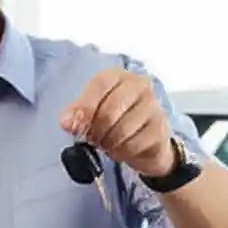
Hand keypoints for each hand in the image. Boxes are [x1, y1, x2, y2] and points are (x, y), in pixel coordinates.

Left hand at [60, 67, 174, 177]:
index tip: (72, 127)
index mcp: (117, 76)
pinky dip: (121, 152)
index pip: (100, 85)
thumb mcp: (91, 112)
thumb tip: (67, 122)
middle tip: (92, 139)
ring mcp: (153, 106)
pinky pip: (134, 144)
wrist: (146, 140)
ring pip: (122, 130)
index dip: (84, 107)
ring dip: (108, 143)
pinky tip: (119, 150)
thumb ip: (76, 114)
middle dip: (96, 131)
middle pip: (109, 110)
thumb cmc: (114, 120)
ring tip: (105, 144)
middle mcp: (139, 85)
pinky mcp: (161, 129)